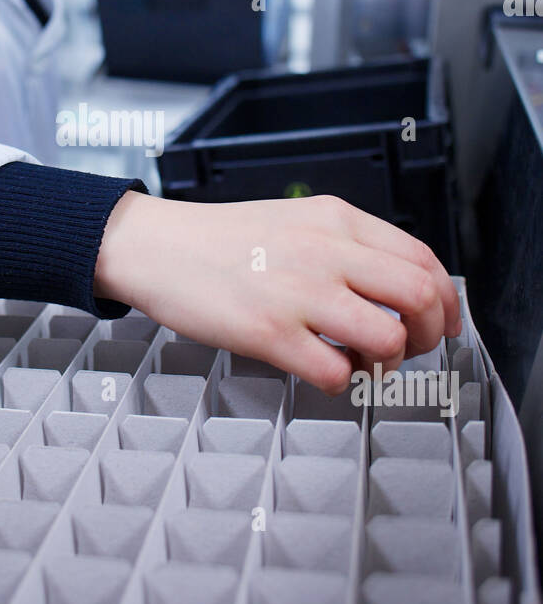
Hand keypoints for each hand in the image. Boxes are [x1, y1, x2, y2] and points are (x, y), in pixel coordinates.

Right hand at [93, 191, 461, 394]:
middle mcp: (325, 251)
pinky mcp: (269, 333)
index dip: (446, 301)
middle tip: (409, 349)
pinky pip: (337, 373)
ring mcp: (298, 293)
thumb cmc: (221, 240)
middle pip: (420, 297)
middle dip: (427, 335)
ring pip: (388, 338)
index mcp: (336, 220)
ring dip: (387, 364)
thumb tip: (397, 287)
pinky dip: (343, 383)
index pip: (423, 259)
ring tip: (362, 364)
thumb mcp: (296, 220)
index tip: (443, 322)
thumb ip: (346, 245)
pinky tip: (322, 370)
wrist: (156, 246)